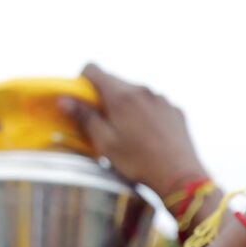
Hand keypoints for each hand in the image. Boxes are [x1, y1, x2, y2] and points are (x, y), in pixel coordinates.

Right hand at [59, 64, 206, 195]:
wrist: (181, 177)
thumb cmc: (139, 163)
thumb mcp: (106, 143)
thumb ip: (85, 117)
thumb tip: (64, 99)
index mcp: (122, 95)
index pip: (94, 69)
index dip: (83, 81)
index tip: (84, 100)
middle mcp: (143, 90)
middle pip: (115, 81)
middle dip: (105, 96)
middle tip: (105, 122)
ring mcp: (162, 99)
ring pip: (136, 93)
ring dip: (127, 105)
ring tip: (129, 132)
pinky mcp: (176, 110)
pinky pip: (154, 104)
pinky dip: (146, 112)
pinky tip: (149, 135)